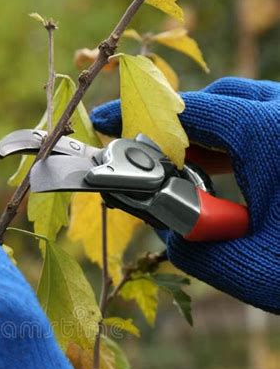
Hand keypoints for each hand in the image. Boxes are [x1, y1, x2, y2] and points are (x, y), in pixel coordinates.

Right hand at [91, 77, 279, 313]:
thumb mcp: (247, 267)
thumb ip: (189, 246)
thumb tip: (160, 224)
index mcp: (272, 135)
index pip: (192, 111)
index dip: (142, 116)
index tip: (107, 121)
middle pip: (222, 101)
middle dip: (178, 127)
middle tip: (146, 156)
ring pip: (249, 110)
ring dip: (209, 137)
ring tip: (181, 168)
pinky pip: (269, 128)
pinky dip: (239, 146)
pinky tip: (222, 173)